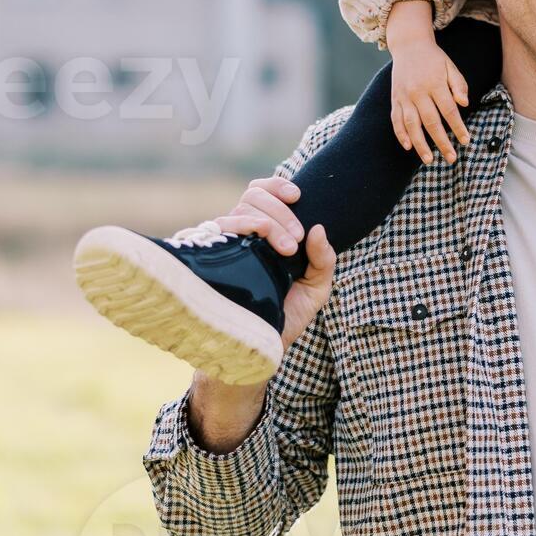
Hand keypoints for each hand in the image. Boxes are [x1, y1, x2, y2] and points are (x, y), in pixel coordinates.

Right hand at [188, 175, 336, 353]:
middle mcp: (242, 236)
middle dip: (280, 210)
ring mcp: (225, 247)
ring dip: (268, 222)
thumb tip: (318, 228)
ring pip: (238, 211)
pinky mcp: (211, 260)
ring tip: (287, 250)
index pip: (261, 193)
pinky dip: (242, 229)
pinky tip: (258, 247)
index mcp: (265, 234)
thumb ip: (324, 258)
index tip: (297, 195)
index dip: (276, 186)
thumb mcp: (316, 287)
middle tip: (296, 239)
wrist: (262, 349)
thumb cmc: (287, 316)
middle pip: (251, 196)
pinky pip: (218, 230)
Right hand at [390, 39, 471, 164]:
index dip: (457, 126)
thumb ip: (459, 84)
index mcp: (434, 83)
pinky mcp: (395, 99)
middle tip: (451, 158)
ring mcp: (404, 96)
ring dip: (420, 144)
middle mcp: (418, 91)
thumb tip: (465, 103)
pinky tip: (408, 147)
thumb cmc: (434, 59)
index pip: (448, 110)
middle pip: (430, 121)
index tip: (466, 140)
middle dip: (441, 142)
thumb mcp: (450, 67)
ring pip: (411, 124)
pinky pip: (396, 120)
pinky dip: (401, 134)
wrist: (409, 45)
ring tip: (429, 160)